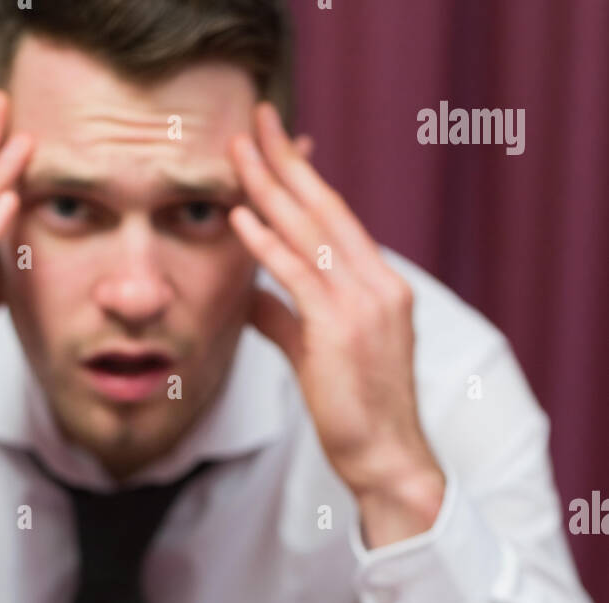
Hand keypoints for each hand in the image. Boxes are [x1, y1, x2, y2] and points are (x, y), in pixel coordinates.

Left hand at [229, 104, 444, 541]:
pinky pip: (298, 275)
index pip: (339, 218)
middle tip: (256, 120)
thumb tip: (251, 299)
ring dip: (269, 188)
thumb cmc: (355, 414)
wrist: (387, 459)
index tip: (277, 144)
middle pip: (327, 208)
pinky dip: (267, 244)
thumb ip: (287, 320)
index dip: (305, 178)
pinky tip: (241, 216)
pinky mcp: (341, 330)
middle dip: (288, 161)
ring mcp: (365, 305)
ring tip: (238, 152)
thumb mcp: (318, 356)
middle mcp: (379, 285)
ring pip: (311, 232)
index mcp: (382, 286)